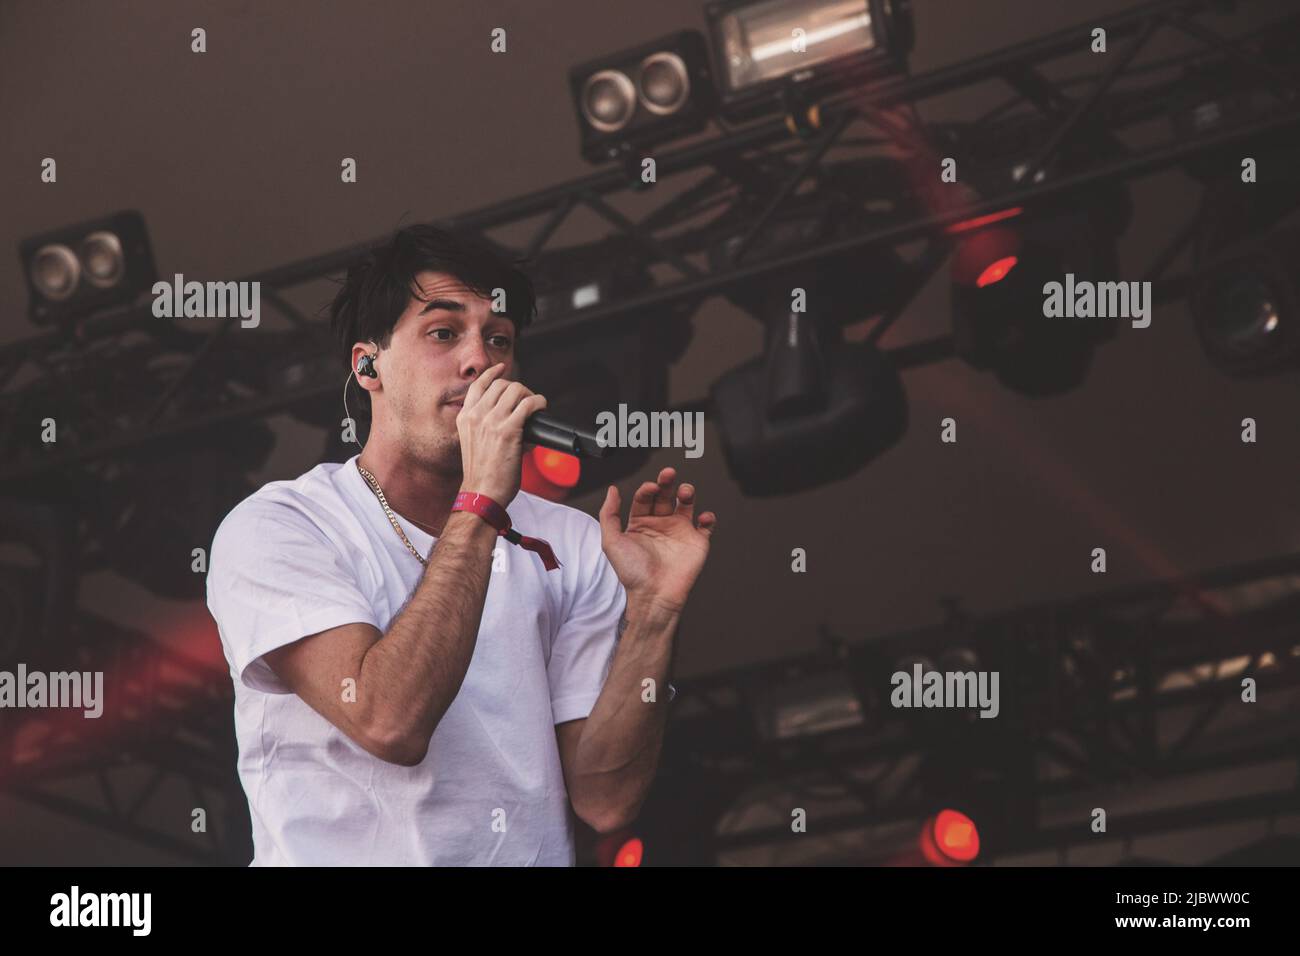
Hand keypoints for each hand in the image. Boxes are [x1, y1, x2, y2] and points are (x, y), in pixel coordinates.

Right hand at [456, 363, 546, 504]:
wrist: (482, 493)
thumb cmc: (482, 474)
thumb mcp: (473, 443)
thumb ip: (485, 426)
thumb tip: (512, 416)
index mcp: (465, 417)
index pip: (478, 385)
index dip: (492, 373)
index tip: (502, 368)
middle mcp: (476, 415)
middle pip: (501, 384)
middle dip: (517, 388)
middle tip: (527, 400)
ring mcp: (492, 421)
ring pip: (515, 390)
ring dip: (529, 395)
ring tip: (534, 405)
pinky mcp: (509, 431)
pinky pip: (528, 404)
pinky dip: (538, 402)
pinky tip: (541, 407)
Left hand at [597, 467, 716, 611]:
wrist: (654, 595)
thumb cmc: (632, 573)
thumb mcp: (611, 541)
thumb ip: (609, 514)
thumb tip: (612, 490)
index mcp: (640, 524)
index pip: (645, 497)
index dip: (648, 488)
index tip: (651, 486)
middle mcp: (660, 525)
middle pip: (665, 495)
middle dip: (667, 482)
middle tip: (668, 473)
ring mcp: (679, 532)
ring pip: (686, 504)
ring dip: (687, 493)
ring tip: (685, 491)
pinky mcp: (696, 542)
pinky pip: (706, 525)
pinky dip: (708, 517)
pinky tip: (703, 516)